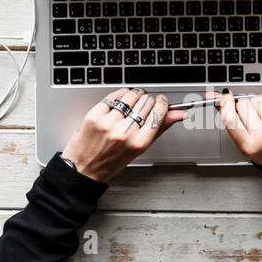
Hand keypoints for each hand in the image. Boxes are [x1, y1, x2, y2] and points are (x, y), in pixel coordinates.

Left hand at [61, 87, 186, 181]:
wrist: (84, 166)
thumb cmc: (112, 160)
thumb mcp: (139, 148)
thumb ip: (159, 128)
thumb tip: (178, 114)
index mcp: (138, 143)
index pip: (158, 114)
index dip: (162, 104)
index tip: (161, 101)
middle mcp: (124, 133)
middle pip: (146, 103)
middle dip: (148, 100)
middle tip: (145, 104)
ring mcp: (108, 123)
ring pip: (130, 96)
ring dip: (135, 94)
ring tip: (133, 100)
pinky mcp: (95, 115)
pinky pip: (113, 96)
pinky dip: (120, 94)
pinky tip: (120, 100)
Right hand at [217, 93, 261, 164]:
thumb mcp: (243, 139)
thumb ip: (228, 118)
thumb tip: (216, 96)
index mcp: (248, 146)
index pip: (230, 118)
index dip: (225, 103)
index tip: (225, 95)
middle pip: (244, 105)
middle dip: (244, 105)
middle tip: (249, 115)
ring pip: (258, 100)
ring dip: (257, 103)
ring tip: (261, 115)